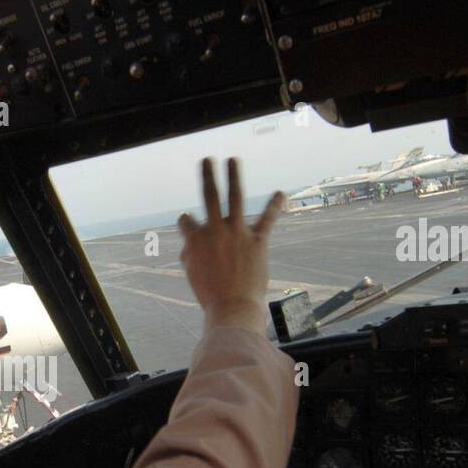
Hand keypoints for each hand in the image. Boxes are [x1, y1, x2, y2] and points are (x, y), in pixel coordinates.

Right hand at [178, 158, 283, 335]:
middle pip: (210, 196)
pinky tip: (281, 193)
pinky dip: (274, 205)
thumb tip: (191, 244)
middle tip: (207, 159)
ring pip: (235, 198)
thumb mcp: (192, 273)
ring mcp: (237, 233)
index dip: (188, 224)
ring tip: (233, 160)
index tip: (190, 226)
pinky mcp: (257, 240)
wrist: (233, 307)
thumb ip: (190, 254)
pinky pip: (267, 219)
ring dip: (234, 176)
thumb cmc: (210, 295)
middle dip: (208, 176)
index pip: (187, 221)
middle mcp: (215, 230)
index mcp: (195, 239)